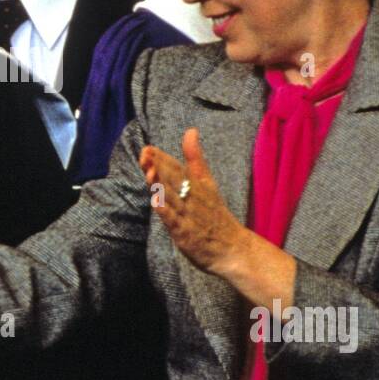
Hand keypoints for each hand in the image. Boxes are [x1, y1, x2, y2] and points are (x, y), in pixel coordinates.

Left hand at [140, 127, 294, 307]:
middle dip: (159, 166)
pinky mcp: (186, 235)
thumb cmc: (216, 214)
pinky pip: (175, 222)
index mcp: (198, 184)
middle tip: (145, 154)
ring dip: (160, 184)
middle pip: (174, 180)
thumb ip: (195, 158)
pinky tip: (156, 202)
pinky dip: (167, 211)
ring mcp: (189, 216)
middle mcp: (193, 198)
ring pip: (173, 198)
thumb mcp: (208, 182)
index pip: (178, 168)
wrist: (233, 248)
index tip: (148, 148)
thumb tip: (190, 130)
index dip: (162, 158)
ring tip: (148, 171)